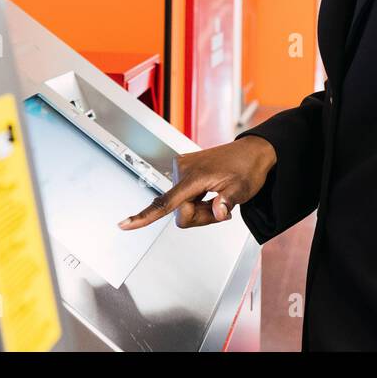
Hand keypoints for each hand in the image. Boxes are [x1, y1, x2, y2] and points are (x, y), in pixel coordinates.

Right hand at [118, 136, 276, 229]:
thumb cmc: (247, 168)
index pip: (166, 203)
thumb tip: (218, 212)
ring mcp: (181, 170)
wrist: (252, 153)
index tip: (124, 225)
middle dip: (199, 216)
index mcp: (194, 176)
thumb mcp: (243, 190)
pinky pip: (183, 198)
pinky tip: (211, 193)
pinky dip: (198, 202)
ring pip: (181, 207)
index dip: (144, 217)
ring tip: (217, 197)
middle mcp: (182, 170)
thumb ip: (228, 202)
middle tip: (220, 207)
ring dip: (200, 209)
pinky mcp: (183, 171)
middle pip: (178, 213)